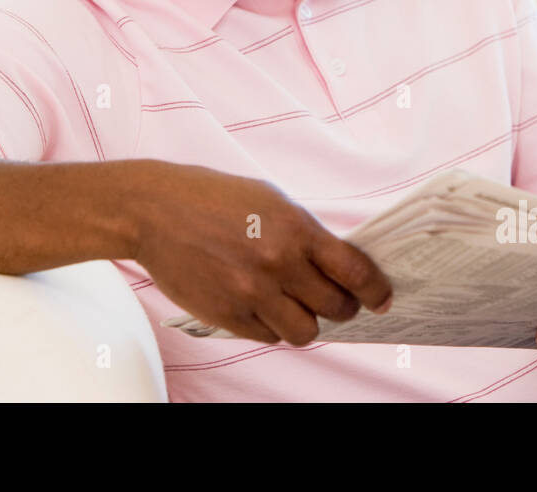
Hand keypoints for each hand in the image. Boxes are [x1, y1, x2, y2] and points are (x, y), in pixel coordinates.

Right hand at [128, 161, 392, 345]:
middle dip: (341, 306)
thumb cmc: (213, 199)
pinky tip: (259, 304)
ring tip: (292, 304)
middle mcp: (277, 264)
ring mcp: (251, 294)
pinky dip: (271, 326)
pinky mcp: (227, 316)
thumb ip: (305, 234)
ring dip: (305, 321)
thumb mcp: (270, 200)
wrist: (154, 211)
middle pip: (334, 308)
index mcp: (294, 229)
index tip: (382, 299)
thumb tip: (339, 266)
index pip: (354, 271)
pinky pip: (268, 337)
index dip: (375, 290)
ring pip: (304, 332)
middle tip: (333, 299)